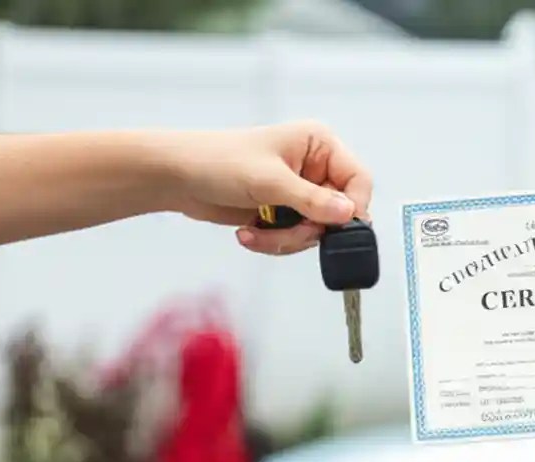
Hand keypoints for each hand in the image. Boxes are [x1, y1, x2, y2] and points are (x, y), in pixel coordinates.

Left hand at [160, 121, 373, 255]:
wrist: (176, 177)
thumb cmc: (217, 161)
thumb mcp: (269, 181)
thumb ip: (312, 200)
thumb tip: (349, 214)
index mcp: (319, 145)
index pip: (358, 180)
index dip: (352, 208)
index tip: (335, 229)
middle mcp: (315, 167)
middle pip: (339, 212)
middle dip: (310, 230)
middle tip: (283, 233)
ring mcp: (300, 191)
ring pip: (318, 230)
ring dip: (288, 240)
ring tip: (256, 233)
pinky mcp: (284, 212)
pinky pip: (298, 238)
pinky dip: (276, 243)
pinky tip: (250, 234)